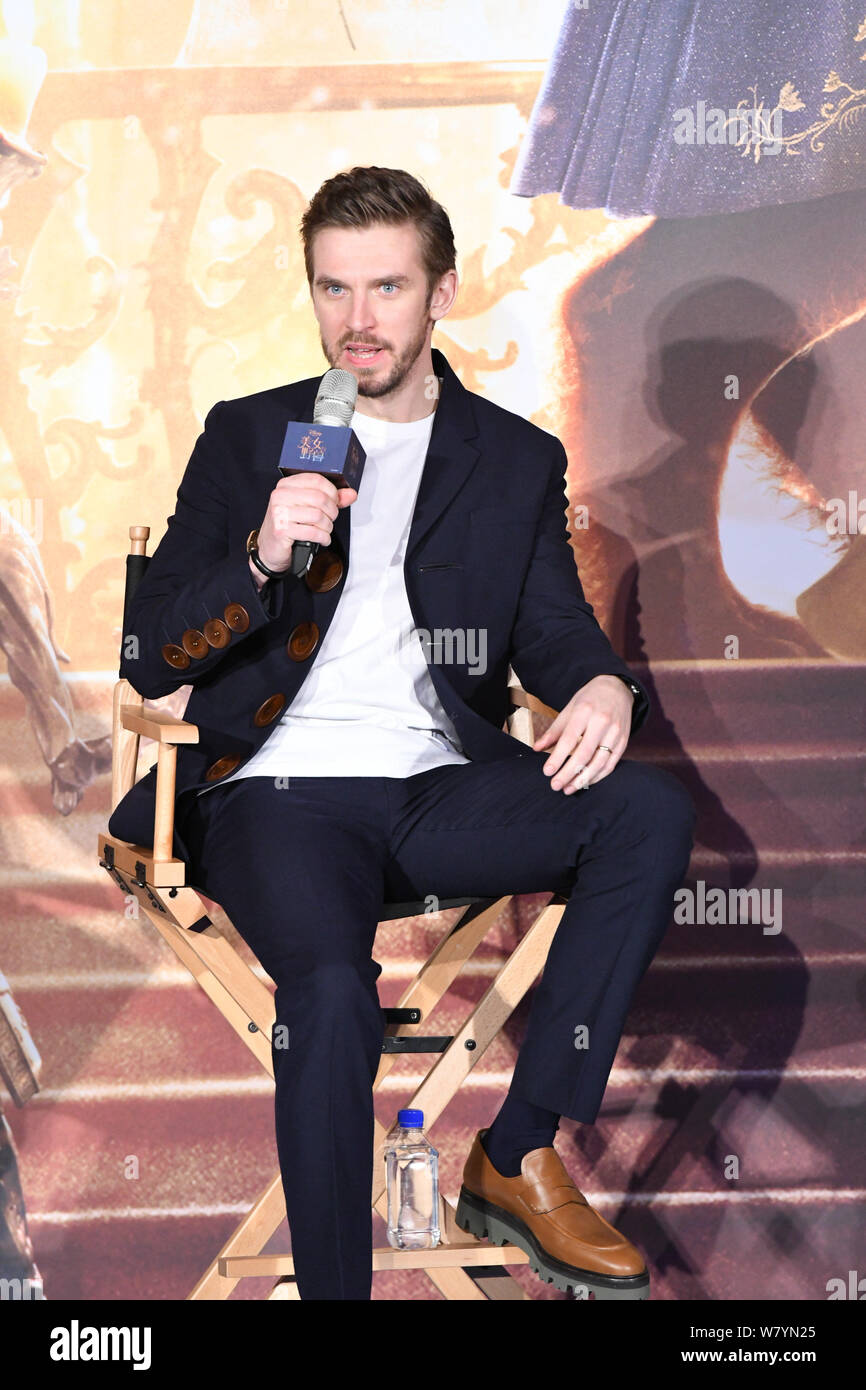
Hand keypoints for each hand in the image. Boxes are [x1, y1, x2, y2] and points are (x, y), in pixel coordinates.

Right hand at [256, 473, 357, 572]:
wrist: (270, 549)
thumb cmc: (289, 526)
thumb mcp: (308, 508)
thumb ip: (330, 499)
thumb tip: (350, 494)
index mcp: (286, 485)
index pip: (316, 480)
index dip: (332, 492)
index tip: (335, 502)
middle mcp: (280, 496)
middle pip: (320, 498)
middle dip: (332, 512)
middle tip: (330, 519)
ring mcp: (279, 513)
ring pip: (318, 516)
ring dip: (328, 527)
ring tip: (324, 530)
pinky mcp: (282, 530)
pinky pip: (313, 532)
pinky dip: (323, 538)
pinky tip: (322, 539)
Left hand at [533, 675, 632, 793]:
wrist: (617, 689)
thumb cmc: (589, 699)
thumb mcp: (569, 708)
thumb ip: (554, 730)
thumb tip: (537, 748)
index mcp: (584, 711)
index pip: (569, 739)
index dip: (557, 757)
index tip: (547, 771)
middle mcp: (602, 722)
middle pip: (584, 753)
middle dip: (568, 773)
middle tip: (556, 785)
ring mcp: (615, 732)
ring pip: (599, 762)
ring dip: (583, 779)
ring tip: (569, 788)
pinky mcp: (624, 741)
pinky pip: (611, 764)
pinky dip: (598, 776)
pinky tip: (586, 782)